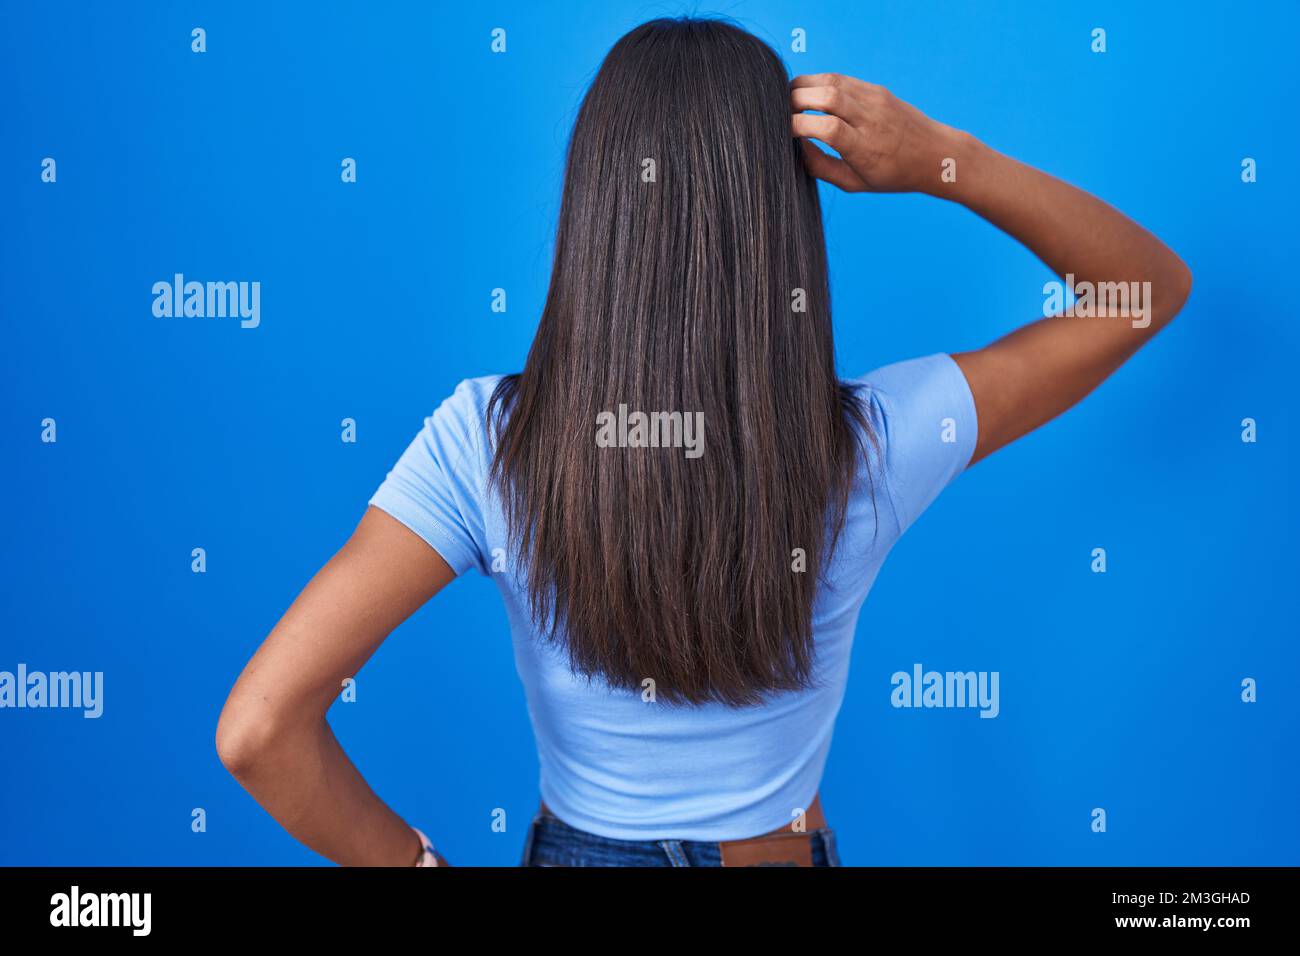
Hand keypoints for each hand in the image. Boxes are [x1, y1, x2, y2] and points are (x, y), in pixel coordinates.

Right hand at [790, 73, 962, 193]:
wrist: (934, 154)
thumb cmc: (892, 175)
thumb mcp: (854, 183)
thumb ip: (820, 167)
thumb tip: (794, 146)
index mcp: (866, 148)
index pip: (827, 127)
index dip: (799, 125)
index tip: (785, 132)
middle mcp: (871, 119)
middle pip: (827, 96)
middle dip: (795, 100)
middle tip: (780, 112)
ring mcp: (875, 99)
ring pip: (831, 81)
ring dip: (803, 86)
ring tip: (789, 100)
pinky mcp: (876, 88)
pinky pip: (840, 78)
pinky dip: (818, 82)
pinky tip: (808, 94)